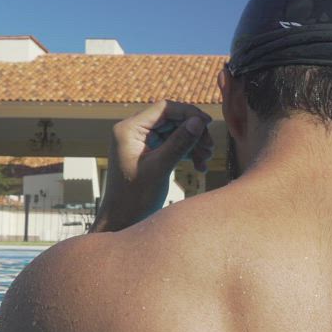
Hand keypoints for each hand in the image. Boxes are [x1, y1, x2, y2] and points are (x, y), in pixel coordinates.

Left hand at [91, 100, 214, 232]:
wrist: (122, 222)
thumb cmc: (134, 199)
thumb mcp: (160, 169)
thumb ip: (179, 143)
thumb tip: (199, 121)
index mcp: (129, 130)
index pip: (164, 109)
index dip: (188, 113)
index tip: (208, 124)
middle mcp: (133, 132)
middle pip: (171, 119)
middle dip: (193, 131)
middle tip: (210, 148)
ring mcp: (141, 143)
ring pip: (174, 132)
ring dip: (192, 143)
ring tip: (206, 159)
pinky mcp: (148, 155)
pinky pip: (172, 145)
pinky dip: (187, 153)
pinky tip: (199, 166)